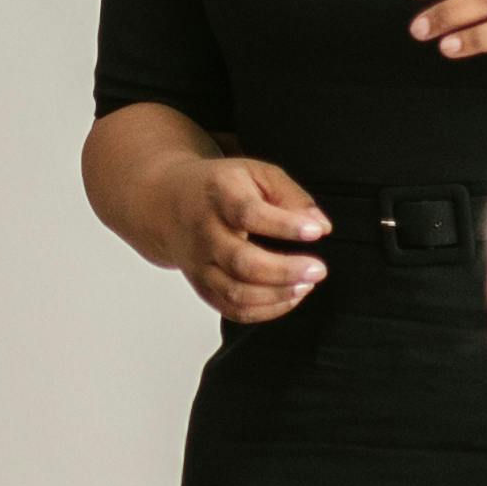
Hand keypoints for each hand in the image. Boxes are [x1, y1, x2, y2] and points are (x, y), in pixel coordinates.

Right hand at [159, 148, 331, 321]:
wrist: (167, 203)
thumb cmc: (219, 187)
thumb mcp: (257, 174)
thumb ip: (291, 196)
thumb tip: (319, 224)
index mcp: (220, 196)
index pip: (249, 213)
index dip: (285, 225)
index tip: (314, 231)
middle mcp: (205, 233)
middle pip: (241, 262)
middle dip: (285, 271)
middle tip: (317, 270)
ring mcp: (201, 264)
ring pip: (236, 293)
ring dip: (277, 295)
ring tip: (305, 285)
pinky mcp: (202, 286)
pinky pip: (232, 310)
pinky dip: (265, 311)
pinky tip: (288, 297)